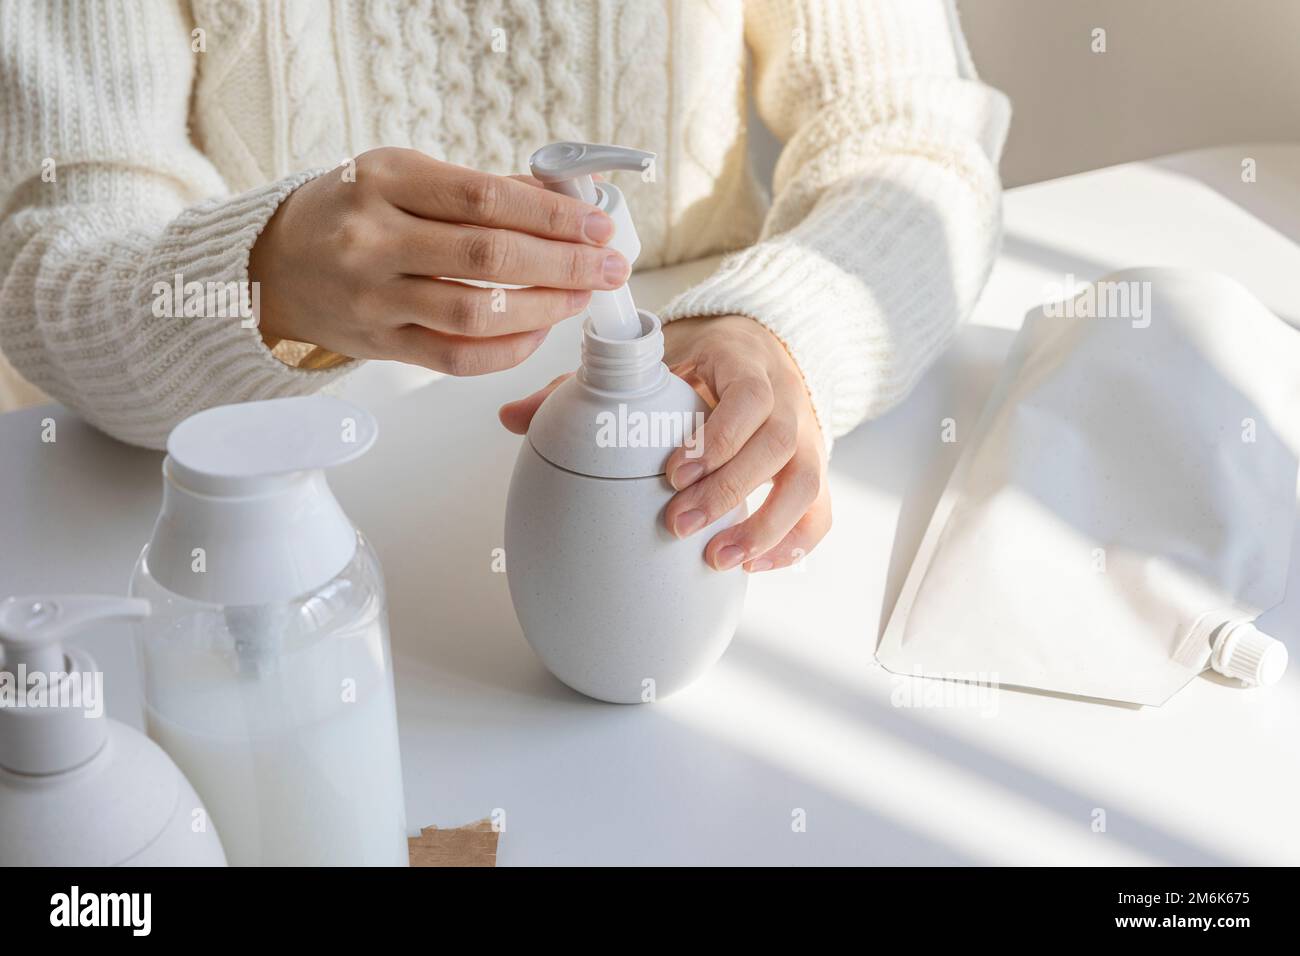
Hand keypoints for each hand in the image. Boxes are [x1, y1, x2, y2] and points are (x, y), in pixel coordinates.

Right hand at [248, 148, 628, 373]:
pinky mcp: (380, 345)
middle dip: (563, 263)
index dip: (551, 216)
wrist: (271, 266)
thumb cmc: (346, 212)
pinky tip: (538, 332)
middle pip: (488, 256)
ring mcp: (375, 298)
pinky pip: (457, 357)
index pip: (484, 199)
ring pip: (476, 312)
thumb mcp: (400, 176)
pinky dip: (508, 349)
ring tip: (581, 297)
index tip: (596, 225)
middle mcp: (374, 240)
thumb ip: (478, 189)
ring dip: (544, 308)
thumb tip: (563, 199)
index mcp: (384, 182)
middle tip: (608, 266)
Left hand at [499, 314, 830, 571]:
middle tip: (679, 525)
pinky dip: (793, 542)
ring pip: (807, 482)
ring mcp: (808, 435)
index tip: (672, 472)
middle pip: (779, 443)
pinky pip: (819, 511)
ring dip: (766, 526)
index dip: (717, 437)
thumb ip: (587, 388)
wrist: (760, 350)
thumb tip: (511, 417)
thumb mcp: (652, 360)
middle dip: (730, 489)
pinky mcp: (814, 470)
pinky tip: (754, 567)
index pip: (749, 394)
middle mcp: (787, 397)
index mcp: (744, 361)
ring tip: (720, 559)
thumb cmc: (699, 360)